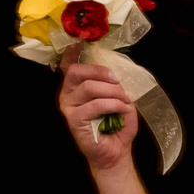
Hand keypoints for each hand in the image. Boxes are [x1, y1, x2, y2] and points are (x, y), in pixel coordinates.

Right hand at [58, 47, 138, 169]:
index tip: (81, 40)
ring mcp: (68, 106)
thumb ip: (116, 85)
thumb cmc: (117, 127)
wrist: (115, 153)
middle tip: (118, 81)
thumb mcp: (120, 100)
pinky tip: (121, 109)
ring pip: (89, 87)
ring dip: (112, 91)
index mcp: (76, 86)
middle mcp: (68, 93)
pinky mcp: (73, 119)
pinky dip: (112, 104)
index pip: (69, 64)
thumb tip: (121, 73)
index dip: (73, 51)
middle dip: (101, 72)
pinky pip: (95, 105)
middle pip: (77, 71)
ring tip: (125, 99)